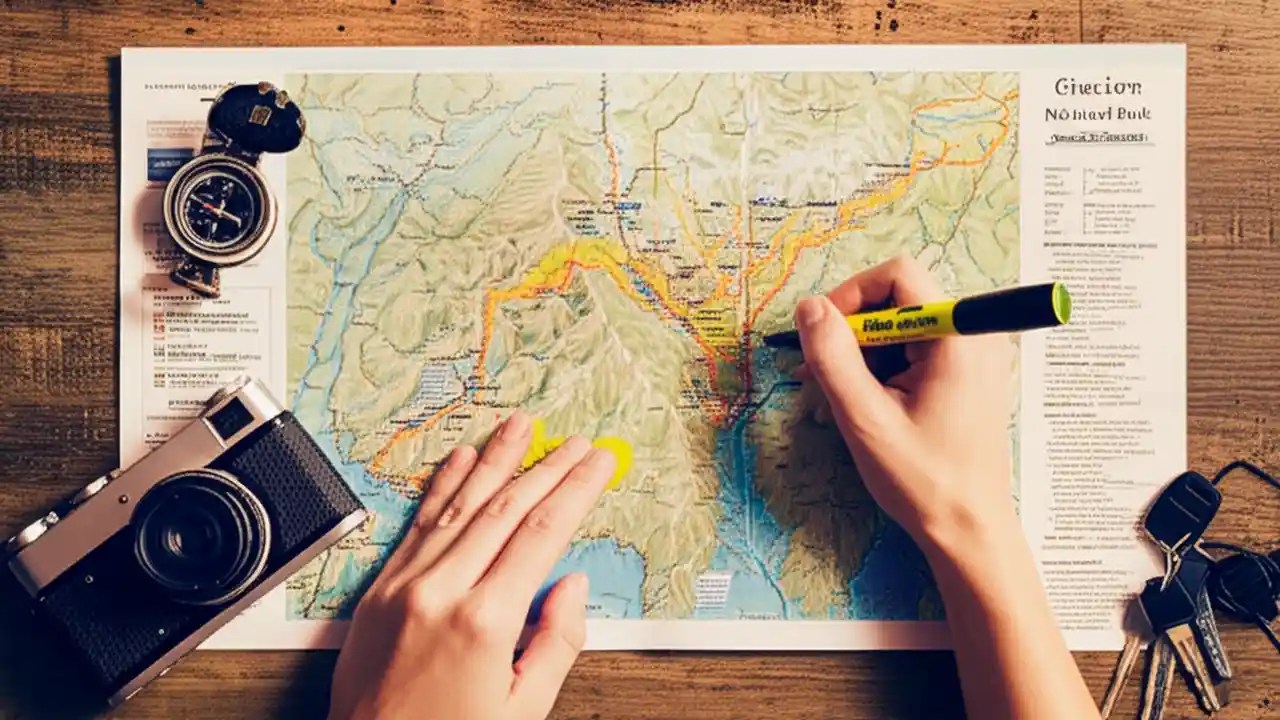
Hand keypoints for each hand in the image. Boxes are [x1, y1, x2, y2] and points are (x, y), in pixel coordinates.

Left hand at [327, 411, 614, 719]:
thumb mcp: (521, 711)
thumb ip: (555, 644)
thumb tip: (571, 585)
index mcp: (484, 622)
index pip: (542, 534)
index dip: (575, 491)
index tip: (598, 463)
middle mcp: (440, 592)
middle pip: (504, 510)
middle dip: (545, 469)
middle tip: (573, 442)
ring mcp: (403, 587)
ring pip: (458, 506)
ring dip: (494, 461)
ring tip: (519, 426)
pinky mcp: (377, 592)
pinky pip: (416, 524)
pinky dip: (441, 486)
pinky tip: (460, 459)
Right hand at [794, 255, 1015, 550]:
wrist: (969, 530)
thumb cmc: (923, 480)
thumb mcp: (865, 418)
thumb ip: (833, 356)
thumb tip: (809, 308)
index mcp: (958, 337)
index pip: (898, 276)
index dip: (852, 294)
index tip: (822, 332)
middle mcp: (973, 335)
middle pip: (897, 300)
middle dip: (852, 333)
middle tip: (819, 375)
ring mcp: (972, 355)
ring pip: (900, 328)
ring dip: (862, 356)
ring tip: (839, 399)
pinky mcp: (964, 375)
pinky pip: (913, 351)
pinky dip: (881, 371)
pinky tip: (864, 406)